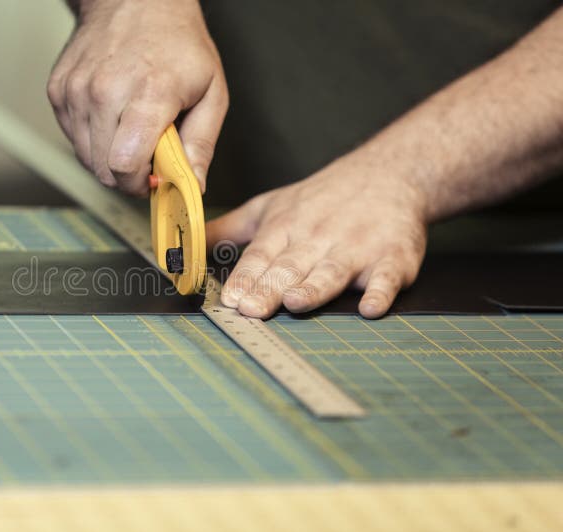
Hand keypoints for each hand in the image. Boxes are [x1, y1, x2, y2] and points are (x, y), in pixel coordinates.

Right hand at [47, 0, 227, 194]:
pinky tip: (112, 117)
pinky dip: (92, 138)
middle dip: (127, 175)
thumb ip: (202, 144)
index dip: (140, 183)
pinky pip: (72, 138)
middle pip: (104, 170)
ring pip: (86, 158)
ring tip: (131, 130)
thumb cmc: (177, 43)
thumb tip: (193, 185)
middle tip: (146, 155)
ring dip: (109, 157)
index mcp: (148, 93)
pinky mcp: (59, 90)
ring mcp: (77, 90)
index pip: (125, 165)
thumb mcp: (211, 91)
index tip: (154, 177)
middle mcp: (105, 91)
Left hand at [206, 151, 428, 318]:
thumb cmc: (324, 196)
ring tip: (296, 302)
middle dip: (269, 288)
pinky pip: (387, 277)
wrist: (390, 173)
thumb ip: (229, 229)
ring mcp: (356, 248)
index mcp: (286, 227)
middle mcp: (318, 238)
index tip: (230, 299)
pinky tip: (370, 307)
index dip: (244, 278)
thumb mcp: (271, 205)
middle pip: (290, 267)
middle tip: (251, 310)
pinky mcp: (393, 257)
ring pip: (331, 272)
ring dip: (315, 287)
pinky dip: (380, 292)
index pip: (260, 256)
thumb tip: (186, 245)